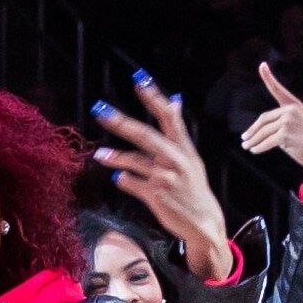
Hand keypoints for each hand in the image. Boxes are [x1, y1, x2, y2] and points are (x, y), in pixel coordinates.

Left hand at [91, 71, 234, 282]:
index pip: (169, 117)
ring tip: (99, 155)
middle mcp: (176, 160)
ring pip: (134, 161)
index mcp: (184, 149)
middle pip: (145, 135)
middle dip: (121, 121)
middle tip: (100, 109)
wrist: (204, 223)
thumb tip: (175, 100)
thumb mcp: (191, 158)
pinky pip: (131, 183)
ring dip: (114, 157)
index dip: (154, 98)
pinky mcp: (156, 196)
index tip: (138, 80)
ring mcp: (166, 178)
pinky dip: (123, 179)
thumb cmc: (193, 188)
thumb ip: (178, 131)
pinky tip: (117, 177)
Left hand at [241, 61, 302, 197]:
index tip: (262, 65)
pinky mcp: (285, 136)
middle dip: (253, 130)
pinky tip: (254, 151)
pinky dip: (259, 147)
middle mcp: (291, 111)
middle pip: (264, 120)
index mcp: (295, 105)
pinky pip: (267, 141)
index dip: (268, 77)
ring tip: (246, 146)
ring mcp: (288, 123)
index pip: (278, 90)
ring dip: (253, 140)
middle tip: (244, 139)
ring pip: (264, 132)